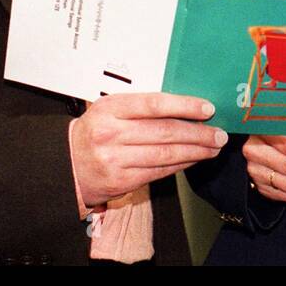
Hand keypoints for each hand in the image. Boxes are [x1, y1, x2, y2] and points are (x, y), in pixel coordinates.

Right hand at [71, 93, 225, 207]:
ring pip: (166, 154)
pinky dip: (181, 164)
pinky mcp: (121, 181)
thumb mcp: (109, 109)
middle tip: (218, 133)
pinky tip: (194, 159)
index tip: (207, 108)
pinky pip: (159, 171)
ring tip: (213, 147)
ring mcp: (116, 159)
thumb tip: (183, 106)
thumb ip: (140, 106)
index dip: (184, 106)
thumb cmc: (94, 131)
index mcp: (110, 109)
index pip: (153, 104)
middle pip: (165, 131)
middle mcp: (112, 133)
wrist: (66, 164)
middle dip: (198, 133)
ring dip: (195, 151)